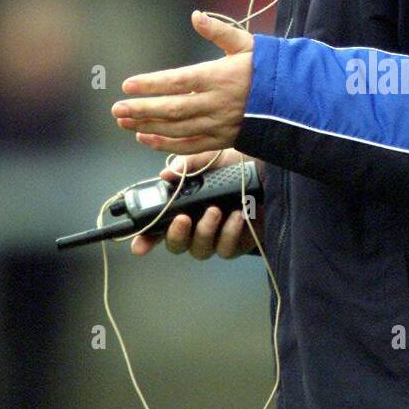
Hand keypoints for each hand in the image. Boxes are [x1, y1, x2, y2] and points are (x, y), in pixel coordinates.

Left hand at [111, 11, 253, 153]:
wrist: (293, 101)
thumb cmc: (267, 70)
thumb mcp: (246, 44)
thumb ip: (219, 31)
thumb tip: (196, 16)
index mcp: (220, 77)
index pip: (178, 81)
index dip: (151, 84)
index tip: (129, 84)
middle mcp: (217, 104)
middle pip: (172, 109)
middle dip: (142, 110)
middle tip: (117, 108)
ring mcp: (219, 125)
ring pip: (177, 129)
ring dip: (148, 126)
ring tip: (125, 121)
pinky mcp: (222, 140)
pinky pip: (190, 146)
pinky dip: (165, 145)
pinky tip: (146, 138)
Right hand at [130, 149, 264, 259]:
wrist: (270, 174)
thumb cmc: (235, 166)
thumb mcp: (210, 158)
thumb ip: (188, 166)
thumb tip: (166, 174)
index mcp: (182, 207)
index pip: (156, 229)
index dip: (145, 240)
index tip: (138, 246)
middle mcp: (195, 227)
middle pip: (176, 245)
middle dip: (176, 234)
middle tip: (183, 218)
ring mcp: (215, 238)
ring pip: (200, 250)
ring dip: (205, 231)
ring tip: (215, 210)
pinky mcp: (235, 244)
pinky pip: (226, 248)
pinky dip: (230, 232)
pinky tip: (237, 216)